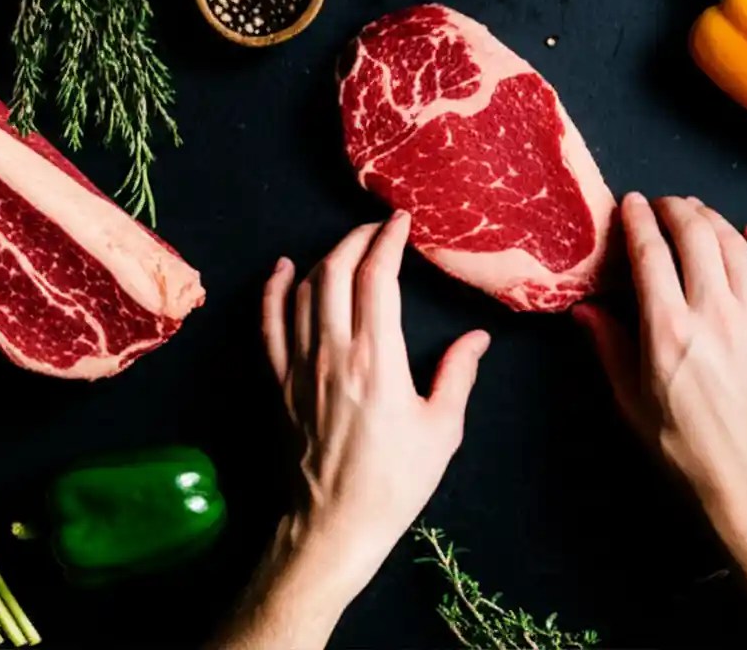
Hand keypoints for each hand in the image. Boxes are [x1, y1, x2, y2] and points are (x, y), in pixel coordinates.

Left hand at [263, 210, 489, 584]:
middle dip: (356, 239)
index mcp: (377, 358)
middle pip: (335, 271)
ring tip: (348, 247)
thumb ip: (458, 374)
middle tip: (378, 229)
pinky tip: (281, 268)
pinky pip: (268, 324)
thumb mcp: (442, 430)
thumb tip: (478, 337)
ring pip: (303, 290)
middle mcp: (333, 352)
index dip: (388, 240)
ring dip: (324, 258)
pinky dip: (273, 290)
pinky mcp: (279, 382)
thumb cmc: (394, 482)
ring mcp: (299, 365)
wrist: (334, 524)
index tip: (400, 222)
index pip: (377, 277)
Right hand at [575, 193, 746, 649]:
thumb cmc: (681, 446)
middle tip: (661, 203)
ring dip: (712, 219)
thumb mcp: (630, 401)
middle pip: (695, 235)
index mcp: (667, 330)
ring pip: (735, 244)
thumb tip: (585, 309)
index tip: (630, 202)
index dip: (637, 219)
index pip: (650, 253)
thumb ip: (610, 347)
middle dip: (675, 209)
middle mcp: (713, 312)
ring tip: (695, 212)